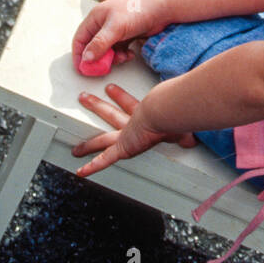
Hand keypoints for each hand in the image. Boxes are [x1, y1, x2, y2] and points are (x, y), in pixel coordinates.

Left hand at [71, 83, 198, 178]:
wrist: (166, 111)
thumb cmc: (175, 114)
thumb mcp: (182, 126)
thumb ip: (185, 134)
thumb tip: (192, 140)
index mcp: (146, 119)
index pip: (131, 107)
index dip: (122, 99)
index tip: (113, 91)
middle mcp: (133, 125)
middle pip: (111, 115)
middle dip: (98, 106)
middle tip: (86, 99)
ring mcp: (126, 135)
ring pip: (103, 135)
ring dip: (88, 134)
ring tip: (72, 131)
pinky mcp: (123, 147)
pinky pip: (104, 159)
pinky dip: (92, 166)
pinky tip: (80, 171)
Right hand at [72, 0, 167, 70]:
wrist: (163, 7)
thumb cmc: (137, 10)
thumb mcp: (115, 27)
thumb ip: (100, 43)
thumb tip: (86, 58)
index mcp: (96, 18)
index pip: (80, 39)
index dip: (79, 54)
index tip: (82, 68)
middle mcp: (104, 24)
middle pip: (93, 46)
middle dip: (98, 59)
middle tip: (104, 68)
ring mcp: (116, 30)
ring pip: (107, 50)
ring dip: (113, 58)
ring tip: (122, 58)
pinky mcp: (127, 35)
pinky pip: (119, 50)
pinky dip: (122, 55)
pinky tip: (130, 55)